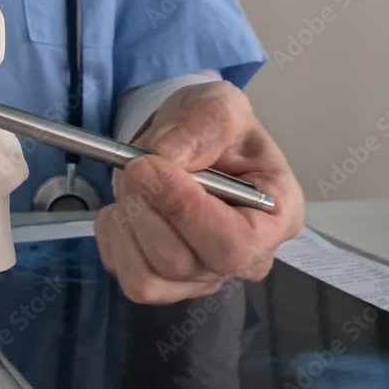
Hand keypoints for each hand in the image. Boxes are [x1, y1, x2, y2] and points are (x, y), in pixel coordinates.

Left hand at [94, 81, 303, 303]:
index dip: (185, 211)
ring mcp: (202, 277)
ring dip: (128, 223)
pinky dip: (113, 238)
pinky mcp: (162, 283)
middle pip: (183, 262)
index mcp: (275, 218)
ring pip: (148, 277)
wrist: (185, 143)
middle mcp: (245, 260)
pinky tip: (127, 207)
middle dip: (147, 209)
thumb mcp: (221, 105)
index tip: (148, 167)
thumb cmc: (214, 131)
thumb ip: (206, 122)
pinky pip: (124, 275)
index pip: (235, 245)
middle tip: (134, 165)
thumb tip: (168, 158)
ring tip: (134, 184)